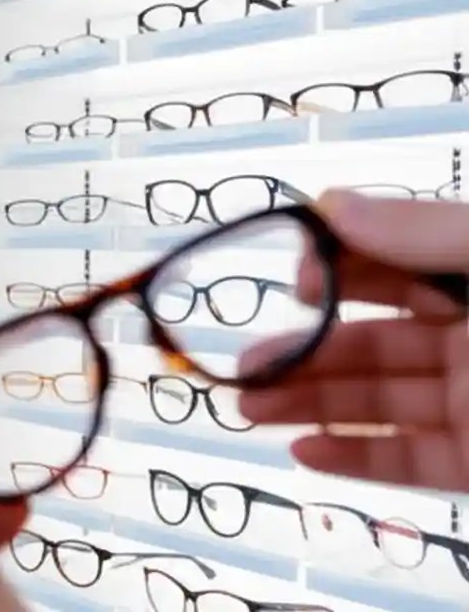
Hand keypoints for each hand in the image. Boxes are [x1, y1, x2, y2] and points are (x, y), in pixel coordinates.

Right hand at [238, 189, 468, 491]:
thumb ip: (423, 232)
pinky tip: (303, 452)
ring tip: (248, 409)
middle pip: (374, 342)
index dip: (338, 272)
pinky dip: (355, 460)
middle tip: (244, 367)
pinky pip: (411, 463)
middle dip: (304, 351)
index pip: (395, 268)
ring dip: (309, 404)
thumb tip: (330, 204)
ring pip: (380, 402)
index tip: (295, 290)